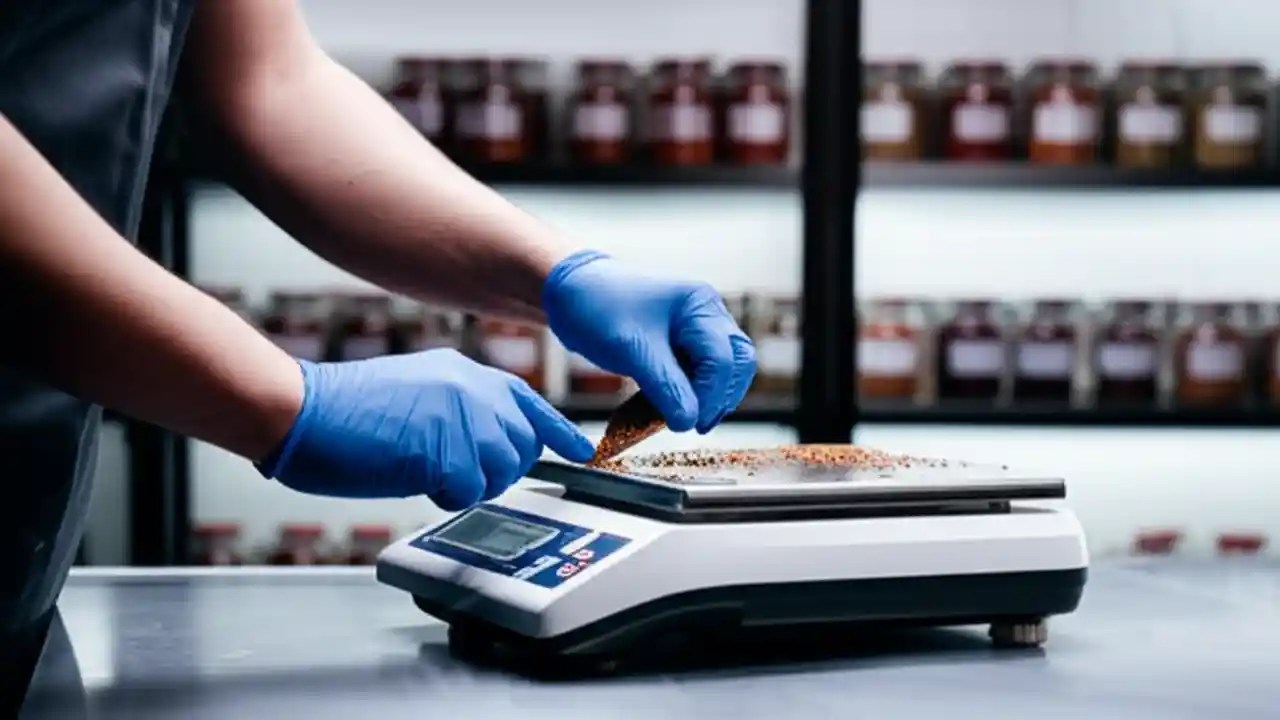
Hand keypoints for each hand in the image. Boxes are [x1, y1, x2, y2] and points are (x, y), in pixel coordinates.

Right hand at [256, 350, 593, 509]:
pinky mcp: (446, 452)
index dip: (557, 431)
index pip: (530, 403)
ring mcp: (463, 419)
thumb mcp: (420, 392)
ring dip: (468, 484)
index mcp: (468, 373)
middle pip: (522, 447)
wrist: (304, 411)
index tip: (580, 450)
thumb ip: (461, 410)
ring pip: (500, 473)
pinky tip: (413, 477)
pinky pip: (468, 493)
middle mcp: (474, 391)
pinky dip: (442, 496)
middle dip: (497, 469)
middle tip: (454, 471)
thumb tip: (489, 444)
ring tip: (425, 469)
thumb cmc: (349, 410)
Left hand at [543, 250, 755, 433]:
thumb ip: (665, 386)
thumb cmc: (598, 307)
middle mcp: (704, 314)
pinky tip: (668, 409)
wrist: (569, 293)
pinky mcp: (678, 344)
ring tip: (682, 420)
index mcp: (699, 306)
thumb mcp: (631, 350)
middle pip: (737, 363)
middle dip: (719, 397)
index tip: (687, 422)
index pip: (723, 360)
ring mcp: (694, 329)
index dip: (710, 396)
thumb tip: (689, 421)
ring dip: (707, 398)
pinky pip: (697, 373)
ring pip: (721, 371)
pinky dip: (688, 394)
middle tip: (696, 425)